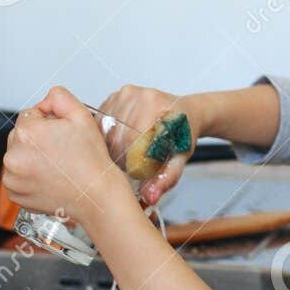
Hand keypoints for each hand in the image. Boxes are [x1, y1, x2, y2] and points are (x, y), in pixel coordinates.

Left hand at [3, 86, 129, 227]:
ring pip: (18, 156)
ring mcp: (12, 177)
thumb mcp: (82, 116)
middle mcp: (14, 156)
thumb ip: (59, 96)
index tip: (61, 135)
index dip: (48, 122)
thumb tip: (45, 101)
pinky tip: (49, 178)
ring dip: (32, 157)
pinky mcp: (15, 193)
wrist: (96, 195)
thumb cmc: (91, 161)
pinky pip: (17, 177)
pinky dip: (29, 177)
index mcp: (27, 133)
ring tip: (57, 166)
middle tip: (62, 151)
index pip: (29, 115)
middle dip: (38, 139)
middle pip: (21, 135)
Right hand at [97, 84, 202, 206]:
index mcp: (158, 109)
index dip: (130, 163)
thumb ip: (165, 179)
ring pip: (105, 129)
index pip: (130, 142)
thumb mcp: (179, 159)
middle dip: (120, 156)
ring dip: (111, 146)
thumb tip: (150, 197)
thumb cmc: (183, 134)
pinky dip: (107, 135)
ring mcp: (127, 92)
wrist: (188, 112)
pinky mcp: (117, 94)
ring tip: (127, 151)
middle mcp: (141, 96)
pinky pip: (102, 120)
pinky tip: (119, 140)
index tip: (136, 171)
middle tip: (131, 164)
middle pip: (115, 136)